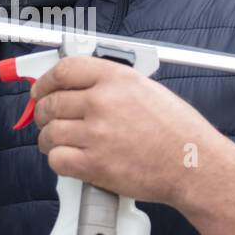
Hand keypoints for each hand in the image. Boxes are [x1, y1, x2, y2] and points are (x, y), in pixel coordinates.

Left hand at [30, 55, 221, 207]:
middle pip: (51, 103)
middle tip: (46, 120)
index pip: (64, 70)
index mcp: (117, 78)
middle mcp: (103, 102)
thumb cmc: (178, 131)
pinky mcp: (94, 164)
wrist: (193, 163)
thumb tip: (80, 87)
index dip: (45, 81)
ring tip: (58, 143)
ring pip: (49, 133)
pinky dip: (59, 161)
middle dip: (43, 113)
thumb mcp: (147, 89)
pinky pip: (57, 160)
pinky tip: (70, 160)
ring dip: (48, 140)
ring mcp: (97, 134)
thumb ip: (111, 85)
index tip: (41, 89)